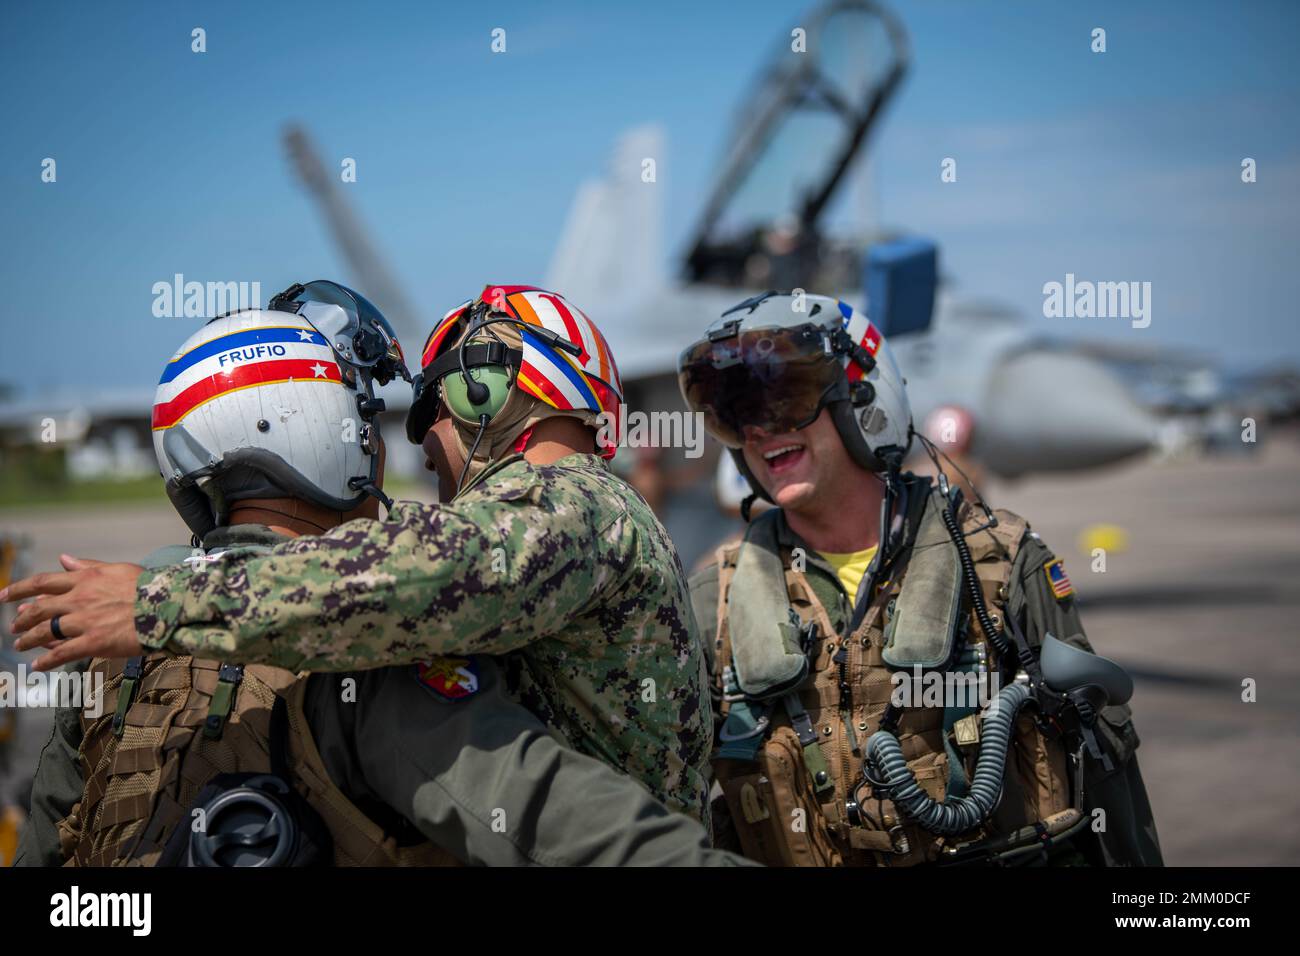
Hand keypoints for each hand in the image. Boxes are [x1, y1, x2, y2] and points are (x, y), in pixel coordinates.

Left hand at [1, 555, 146, 669]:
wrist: (168, 606)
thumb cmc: (147, 587)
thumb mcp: (116, 569)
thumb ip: (87, 565)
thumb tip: (64, 559)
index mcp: (84, 579)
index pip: (42, 583)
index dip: (19, 589)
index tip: (4, 596)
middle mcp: (79, 599)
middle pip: (39, 609)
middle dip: (22, 619)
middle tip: (14, 626)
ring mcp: (84, 622)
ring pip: (45, 632)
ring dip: (28, 640)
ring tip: (20, 645)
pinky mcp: (93, 642)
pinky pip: (63, 653)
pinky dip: (47, 661)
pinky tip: (37, 666)